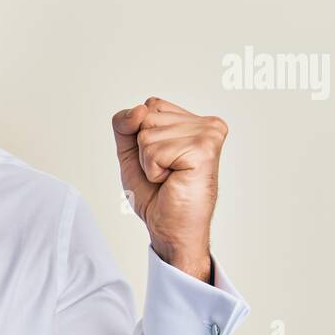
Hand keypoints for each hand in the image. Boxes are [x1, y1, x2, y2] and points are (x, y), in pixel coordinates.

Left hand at [111, 97, 228, 280]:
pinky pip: (153, 151)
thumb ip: (125, 124)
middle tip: (165, 172)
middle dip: (143, 150)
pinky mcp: (203, 149)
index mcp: (194, 121)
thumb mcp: (130, 151)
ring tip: (170, 177)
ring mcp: (208, 134)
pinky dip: (153, 171)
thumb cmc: (157, 194)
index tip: (160, 160)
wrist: (171, 228)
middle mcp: (206, 124)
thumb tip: (139, 110)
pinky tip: (173, 180)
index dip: (139, 137)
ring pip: (147, 134)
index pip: (148, 106)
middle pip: (145, 116)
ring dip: (149, 162)